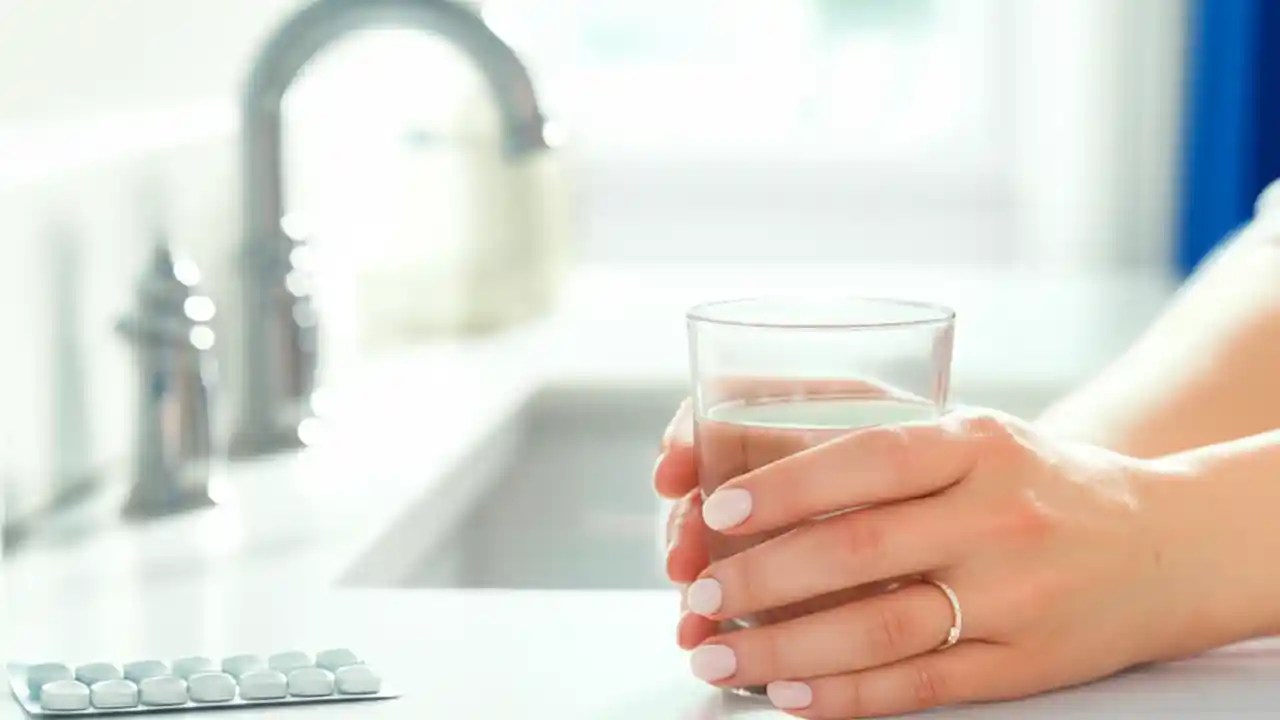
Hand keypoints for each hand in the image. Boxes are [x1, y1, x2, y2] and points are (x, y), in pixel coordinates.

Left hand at [656, 404, 1206, 717]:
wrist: (1163, 545)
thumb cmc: (1037, 482)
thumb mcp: (974, 439)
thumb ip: (880, 446)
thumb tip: (750, 467)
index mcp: (978, 444)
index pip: (868, 457)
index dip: (785, 485)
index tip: (718, 509)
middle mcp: (998, 516)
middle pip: (859, 548)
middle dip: (761, 576)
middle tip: (696, 592)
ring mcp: (1015, 595)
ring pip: (880, 628)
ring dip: (784, 646)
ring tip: (716, 652)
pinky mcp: (1025, 663)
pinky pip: (922, 685)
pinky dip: (847, 694)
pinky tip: (789, 693)